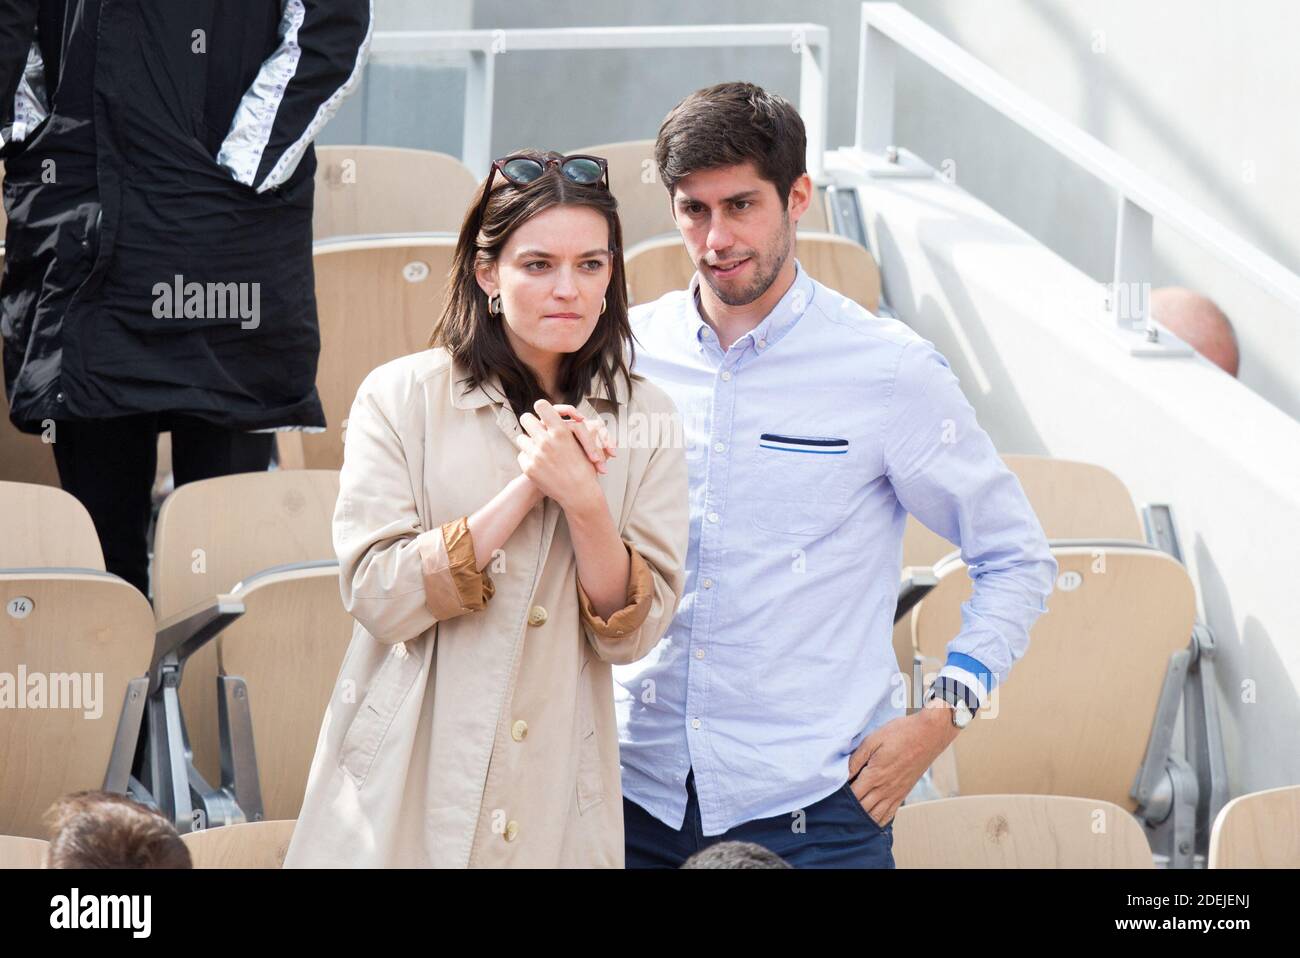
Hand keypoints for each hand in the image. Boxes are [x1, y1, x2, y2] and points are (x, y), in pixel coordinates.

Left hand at [515, 399, 604, 510]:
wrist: (580, 493)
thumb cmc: (584, 467)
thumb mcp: (579, 442)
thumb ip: (562, 428)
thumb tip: (549, 417)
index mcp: (561, 431)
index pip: (541, 405)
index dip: (542, 408)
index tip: (544, 414)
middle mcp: (546, 441)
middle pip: (526, 418)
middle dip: (531, 423)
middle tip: (537, 429)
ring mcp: (535, 455)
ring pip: (521, 438)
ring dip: (529, 442)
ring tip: (539, 449)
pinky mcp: (529, 468)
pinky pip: (521, 455)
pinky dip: (529, 458)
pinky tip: (539, 464)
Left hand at [847, 703, 959, 827]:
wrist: (929, 734)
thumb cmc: (901, 733)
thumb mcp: (873, 739)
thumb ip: (857, 758)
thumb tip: (844, 774)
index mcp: (875, 774)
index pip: (853, 795)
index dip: (841, 798)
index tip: (831, 797)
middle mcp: (885, 788)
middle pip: (862, 808)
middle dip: (848, 810)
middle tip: (836, 809)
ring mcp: (896, 792)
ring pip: (875, 815)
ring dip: (862, 818)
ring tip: (849, 817)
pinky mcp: (903, 793)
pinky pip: (890, 813)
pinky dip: (879, 820)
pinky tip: (871, 821)